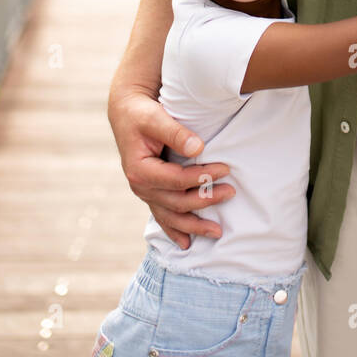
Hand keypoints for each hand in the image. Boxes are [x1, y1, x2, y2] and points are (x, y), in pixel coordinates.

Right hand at [108, 89, 234, 250]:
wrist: (126, 113)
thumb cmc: (141, 114)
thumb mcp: (155, 117)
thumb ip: (175, 132)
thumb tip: (198, 148)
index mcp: (140, 170)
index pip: (176, 180)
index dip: (201, 177)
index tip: (225, 169)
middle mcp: (140, 186)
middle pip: (176, 202)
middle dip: (205, 200)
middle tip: (230, 192)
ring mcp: (145, 192)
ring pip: (171, 216)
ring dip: (194, 225)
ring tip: (217, 232)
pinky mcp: (150, 192)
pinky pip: (162, 216)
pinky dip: (174, 230)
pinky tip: (186, 243)